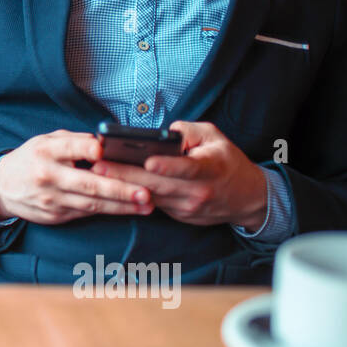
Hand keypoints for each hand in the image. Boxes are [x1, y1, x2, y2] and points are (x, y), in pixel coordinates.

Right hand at [0, 130, 153, 224]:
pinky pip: (85, 214)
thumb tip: (104, 143)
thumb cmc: (30, 159)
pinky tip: (127, 210)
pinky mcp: (55, 216)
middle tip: (145, 192)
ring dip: (121, 206)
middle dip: (119, 190)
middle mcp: (48, 176)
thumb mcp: (45, 141)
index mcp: (45, 151)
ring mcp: (52, 199)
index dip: (88, 149)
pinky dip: (108, 212)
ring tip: (146, 205)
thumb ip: (74, 141)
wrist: (1, 188)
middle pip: (88, 184)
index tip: (105, 150)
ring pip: (91, 205)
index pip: (70, 147)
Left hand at [89, 121, 267, 227]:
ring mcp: (188, 207)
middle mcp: (198, 192)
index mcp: (211, 169)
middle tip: (99, 166)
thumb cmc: (227, 161)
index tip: (148, 161)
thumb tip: (162, 134)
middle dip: (126, 175)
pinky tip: (112, 186)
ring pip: (150, 197)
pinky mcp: (179, 215)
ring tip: (98, 174)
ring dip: (122, 186)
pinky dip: (132, 195)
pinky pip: (153, 204)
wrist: (248, 198)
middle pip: (158, 184)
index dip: (168, 166)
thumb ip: (188, 131)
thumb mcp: (215, 137)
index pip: (187, 168)